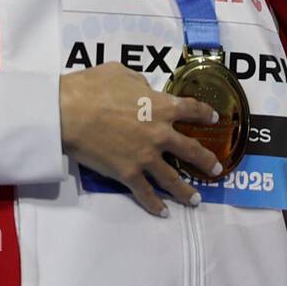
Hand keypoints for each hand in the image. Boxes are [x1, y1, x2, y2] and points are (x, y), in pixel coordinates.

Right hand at [59, 64, 222, 216]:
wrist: (69, 113)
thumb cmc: (94, 88)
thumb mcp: (123, 73)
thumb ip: (140, 84)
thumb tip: (144, 90)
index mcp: (162, 106)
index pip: (193, 109)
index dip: (205, 114)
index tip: (214, 119)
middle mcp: (160, 133)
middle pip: (191, 150)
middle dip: (207, 160)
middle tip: (217, 168)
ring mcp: (146, 157)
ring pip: (173, 179)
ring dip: (187, 190)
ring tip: (197, 198)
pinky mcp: (128, 174)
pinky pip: (145, 194)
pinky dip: (155, 205)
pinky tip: (163, 212)